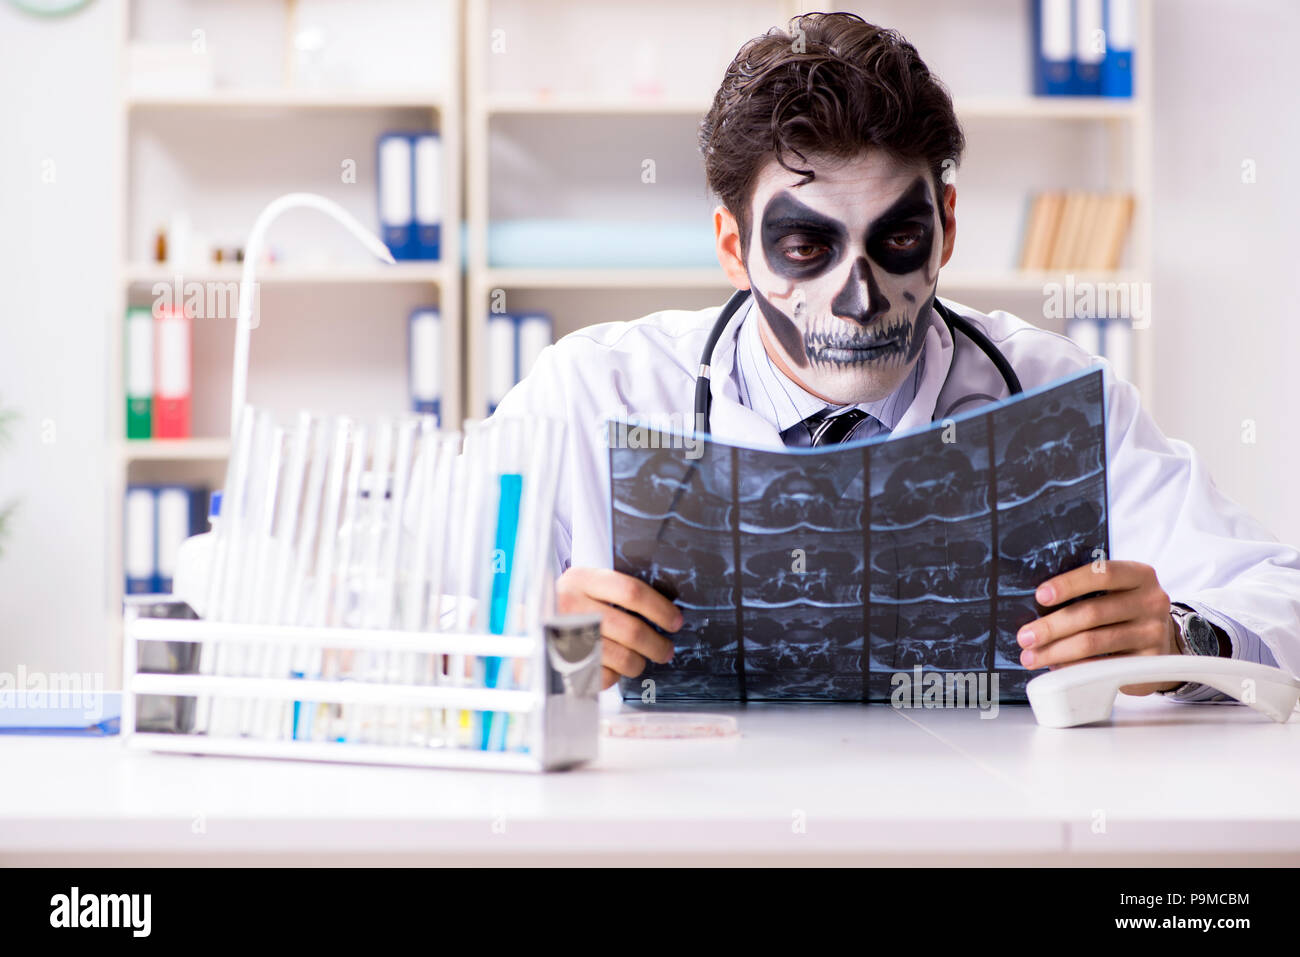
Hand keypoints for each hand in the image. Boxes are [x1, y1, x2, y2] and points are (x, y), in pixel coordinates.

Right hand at [555, 567, 681, 689]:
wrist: (527, 625)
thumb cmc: (567, 606)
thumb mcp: (584, 586)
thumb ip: (615, 592)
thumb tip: (664, 612)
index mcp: (581, 580)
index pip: (632, 592)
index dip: (660, 609)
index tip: (675, 621)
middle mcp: (571, 606)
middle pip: (632, 630)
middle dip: (657, 644)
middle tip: (666, 650)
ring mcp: (566, 638)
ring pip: (623, 658)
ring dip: (639, 662)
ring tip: (641, 660)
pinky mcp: (563, 665)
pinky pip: (605, 676)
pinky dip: (615, 676)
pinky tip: (613, 668)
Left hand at [1018, 560, 1180, 695]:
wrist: (1162, 639)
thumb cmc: (1123, 609)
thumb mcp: (1115, 591)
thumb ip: (1086, 590)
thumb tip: (1036, 605)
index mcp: (1139, 575)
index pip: (1103, 574)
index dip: (1070, 584)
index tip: (1040, 596)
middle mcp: (1151, 601)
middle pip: (1092, 612)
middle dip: (1052, 626)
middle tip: (1025, 636)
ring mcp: (1153, 632)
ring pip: (1094, 642)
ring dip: (1056, 651)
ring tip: (1032, 656)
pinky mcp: (1150, 662)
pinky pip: (1104, 666)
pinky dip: (1075, 667)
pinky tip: (1056, 667)